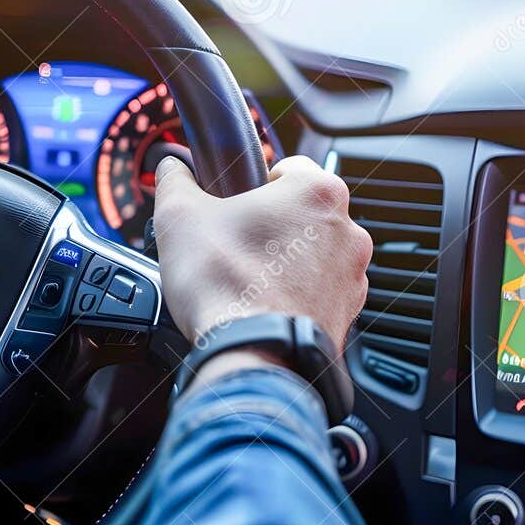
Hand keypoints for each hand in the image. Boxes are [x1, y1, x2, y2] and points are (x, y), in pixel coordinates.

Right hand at [153, 155, 371, 370]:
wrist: (253, 357)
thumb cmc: (226, 285)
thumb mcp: (179, 217)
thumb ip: (175, 181)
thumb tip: (171, 168)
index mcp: (317, 191)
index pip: (288, 167)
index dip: (254, 186)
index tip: (234, 207)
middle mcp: (348, 229)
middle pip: (303, 213)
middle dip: (272, 225)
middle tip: (235, 245)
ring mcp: (353, 274)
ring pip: (314, 253)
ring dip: (287, 260)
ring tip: (248, 279)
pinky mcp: (349, 312)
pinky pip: (320, 291)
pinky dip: (296, 295)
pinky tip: (265, 305)